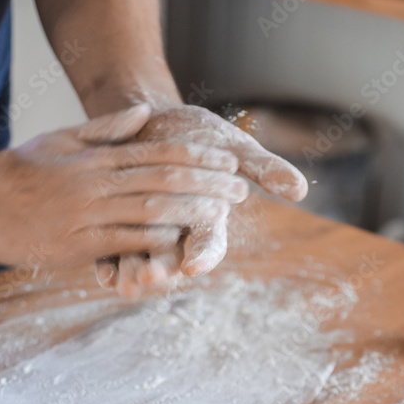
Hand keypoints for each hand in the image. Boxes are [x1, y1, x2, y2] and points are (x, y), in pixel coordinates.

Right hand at [0, 105, 247, 270]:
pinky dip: (159, 241)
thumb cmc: (20, 171)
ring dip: (193, 211)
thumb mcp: (63, 140)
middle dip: (207, 183)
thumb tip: (142, 115)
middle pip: (166, 178)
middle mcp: (102, 183)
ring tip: (224, 213)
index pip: (159, 152)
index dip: (198, 156)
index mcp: (101, 159)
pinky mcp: (83, 244)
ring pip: (154, 209)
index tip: (228, 160)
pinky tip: (187, 242)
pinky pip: (130, 240)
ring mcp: (93, 214)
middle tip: (240, 189)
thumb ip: (105, 129)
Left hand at [96, 105, 308, 296]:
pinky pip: (114, 252)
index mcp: (207, 216)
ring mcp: (149, 232)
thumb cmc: (195, 134)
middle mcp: (178, 230)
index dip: (204, 253)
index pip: (210, 241)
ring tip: (123, 283)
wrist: (148, 119)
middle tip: (149, 278)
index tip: (195, 265)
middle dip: (162, 270)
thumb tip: (300, 189)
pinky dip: (109, 264)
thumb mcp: (231, 146)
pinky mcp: (121, 228)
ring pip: (142, 259)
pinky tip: (102, 273)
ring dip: (133, 273)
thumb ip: (262, 169)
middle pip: (173, 257)